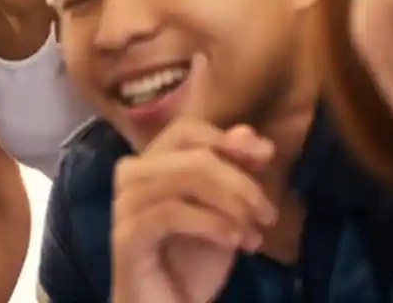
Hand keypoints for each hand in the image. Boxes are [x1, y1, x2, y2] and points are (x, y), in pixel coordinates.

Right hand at [111, 120, 276, 302]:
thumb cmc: (192, 261)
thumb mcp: (225, 212)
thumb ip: (234, 172)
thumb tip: (248, 133)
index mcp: (151, 164)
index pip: (186, 131)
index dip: (227, 139)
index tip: (265, 158)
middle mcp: (131, 175)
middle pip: (192, 154)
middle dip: (240, 180)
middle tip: (267, 214)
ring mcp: (124, 204)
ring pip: (184, 179)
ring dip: (231, 205)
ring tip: (253, 235)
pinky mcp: (126, 235)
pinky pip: (172, 212)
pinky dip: (212, 223)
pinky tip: (235, 241)